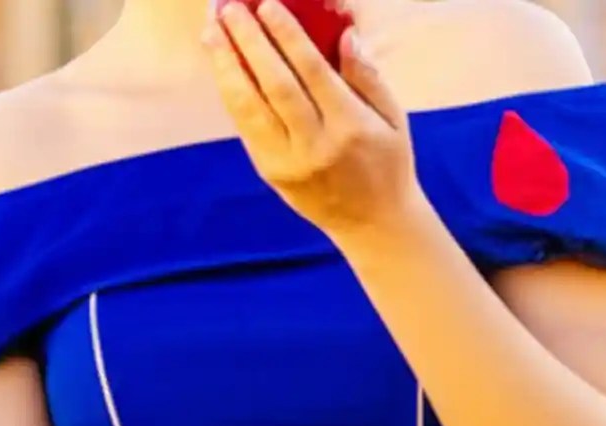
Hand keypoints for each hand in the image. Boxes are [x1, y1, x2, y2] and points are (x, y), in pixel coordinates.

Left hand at [204, 0, 422, 237]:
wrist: (373, 224)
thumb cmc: (387, 163)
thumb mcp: (393, 119)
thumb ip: (368, 76)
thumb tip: (346, 35)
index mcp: (350, 127)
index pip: (311, 72)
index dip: (286, 36)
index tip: (268, 6)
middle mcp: (315, 145)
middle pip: (274, 86)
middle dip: (248, 43)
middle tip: (229, 10)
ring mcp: (288, 162)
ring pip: (249, 109)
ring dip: (226, 68)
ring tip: (212, 34)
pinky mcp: (270, 173)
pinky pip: (245, 128)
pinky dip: (231, 95)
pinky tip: (222, 68)